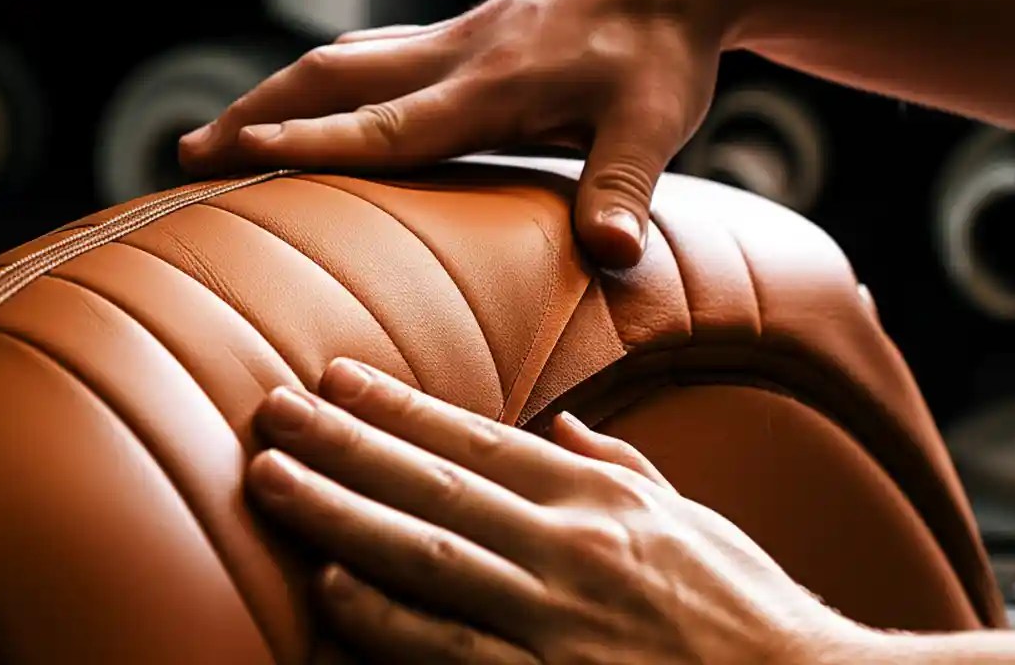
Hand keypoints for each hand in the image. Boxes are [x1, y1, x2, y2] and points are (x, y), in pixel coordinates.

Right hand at [179, 0, 728, 267]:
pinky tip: (315, 99)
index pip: (388, 123)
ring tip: (224, 134)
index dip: (313, 143)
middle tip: (188, 157)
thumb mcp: (655, 124)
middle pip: (334, 81)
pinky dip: (326, 80)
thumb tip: (613, 255)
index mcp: (492, 87)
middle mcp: (456, 58)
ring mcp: (454, 40)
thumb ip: (624, 187)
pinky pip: (374, 54)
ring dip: (277, 96)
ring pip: (343, 61)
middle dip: (257, 117)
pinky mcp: (463, 36)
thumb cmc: (661, 51)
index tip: (237, 155)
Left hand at [245, 358, 887, 663]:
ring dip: (340, 517)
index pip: (479, 440)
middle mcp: (572, 550)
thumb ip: (621, 470)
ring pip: (425, 560)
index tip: (337, 378)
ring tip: (270, 480)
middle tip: (270, 410)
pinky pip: (447, 651)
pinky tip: (331, 590)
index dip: (400, 407)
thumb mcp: (691, 522)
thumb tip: (561, 426)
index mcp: (604, 502)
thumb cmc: (745, 614)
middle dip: (344, 445)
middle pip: (433, 487)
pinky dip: (384, 620)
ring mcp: (556, 623)